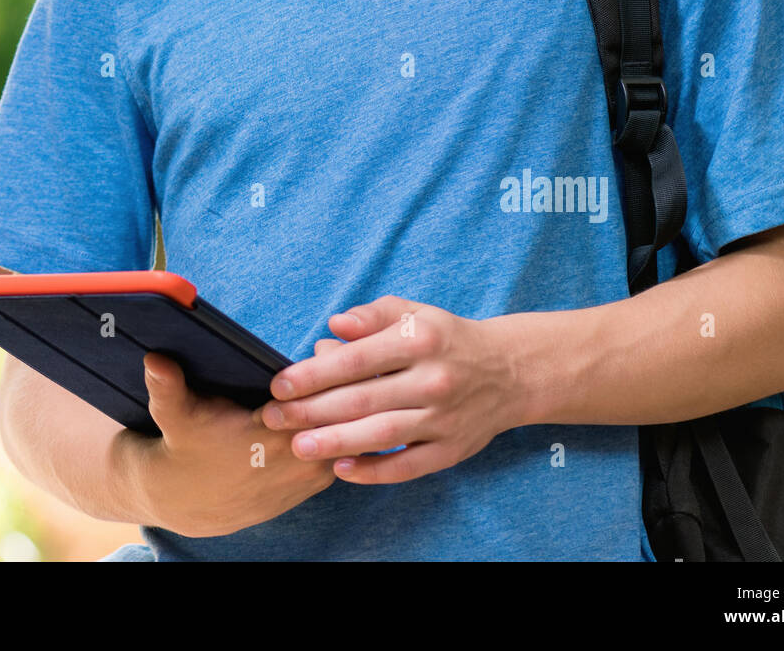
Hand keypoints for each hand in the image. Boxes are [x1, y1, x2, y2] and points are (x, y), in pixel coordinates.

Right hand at [122, 351, 335, 537]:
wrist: (192, 501)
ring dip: (353, 408)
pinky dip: (353, 430)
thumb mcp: (172, 415)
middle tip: (347, 353)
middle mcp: (292, 461)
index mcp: (264, 438)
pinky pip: (349, 454)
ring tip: (353, 373)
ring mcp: (307, 476)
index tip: (323, 348)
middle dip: (347, 384)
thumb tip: (154, 357)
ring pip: (351, 438)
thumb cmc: (187, 445)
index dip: (322, 373)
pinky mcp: (315, 485)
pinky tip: (352, 403)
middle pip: (339, 418)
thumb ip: (166, 386)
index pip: (309, 402)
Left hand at [257, 295, 527, 483]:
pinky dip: (373, 471)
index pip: (356, 360)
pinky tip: (342, 469)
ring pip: (380, 435)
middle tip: (274, 418)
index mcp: (419, 339)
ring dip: (335, 443)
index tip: (280, 385)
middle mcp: (432, 379)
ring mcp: (443, 418)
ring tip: (299, 446)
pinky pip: (407, 466)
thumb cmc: (446, 338)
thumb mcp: (413, 312)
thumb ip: (371, 315)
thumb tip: (335, 325)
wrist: (509, 371)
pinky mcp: (451, 449)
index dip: (313, 374)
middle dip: (311, 411)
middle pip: (361, 400)